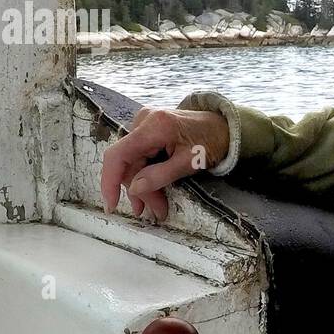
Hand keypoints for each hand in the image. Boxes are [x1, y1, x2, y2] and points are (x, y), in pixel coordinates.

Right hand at [100, 107, 229, 222]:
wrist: (224, 126)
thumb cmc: (212, 141)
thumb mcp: (190, 162)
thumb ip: (161, 175)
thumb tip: (134, 189)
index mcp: (154, 126)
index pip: (118, 155)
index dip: (110, 181)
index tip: (112, 205)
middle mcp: (144, 121)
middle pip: (129, 163)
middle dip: (140, 191)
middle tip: (155, 212)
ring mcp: (145, 124)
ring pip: (134, 162)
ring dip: (143, 186)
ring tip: (156, 208)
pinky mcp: (148, 131)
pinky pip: (140, 156)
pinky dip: (147, 174)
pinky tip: (154, 191)